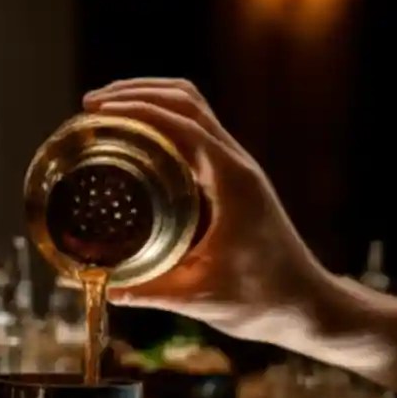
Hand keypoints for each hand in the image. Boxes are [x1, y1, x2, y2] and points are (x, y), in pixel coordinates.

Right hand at [82, 78, 332, 342]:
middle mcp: (236, 164)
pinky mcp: (233, 179)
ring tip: (108, 112)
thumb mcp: (200, 298)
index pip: (182, 125)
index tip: (98, 112)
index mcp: (232, 181)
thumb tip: (100, 285)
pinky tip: (135, 142)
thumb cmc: (262, 299)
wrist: (304, 303)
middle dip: (138, 94)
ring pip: (194, 110)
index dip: (137, 110)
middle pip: (186, 102)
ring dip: (152, 101)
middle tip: (92, 106)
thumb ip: (149, 291)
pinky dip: (164, 123)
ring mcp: (237, 168)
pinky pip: (197, 134)